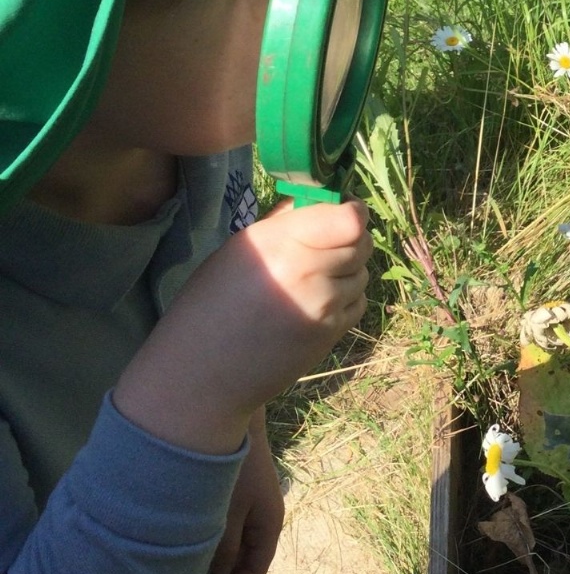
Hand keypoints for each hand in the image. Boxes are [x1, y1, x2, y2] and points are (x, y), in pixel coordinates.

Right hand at [114, 196, 371, 453]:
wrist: (201, 374)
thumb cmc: (209, 304)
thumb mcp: (239, 249)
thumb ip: (284, 222)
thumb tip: (322, 199)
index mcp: (280, 243)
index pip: (349, 219)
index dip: (353, 212)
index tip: (344, 211)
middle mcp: (309, 271)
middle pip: (362, 242)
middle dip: (352, 238)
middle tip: (328, 243)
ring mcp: (325, 306)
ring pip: (363, 272)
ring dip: (348, 270)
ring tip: (313, 278)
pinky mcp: (332, 334)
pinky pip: (358, 302)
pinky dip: (347, 298)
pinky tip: (317, 303)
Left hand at [204, 408, 284, 573]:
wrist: (232, 418)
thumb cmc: (233, 470)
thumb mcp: (226, 513)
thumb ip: (224, 548)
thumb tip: (222, 572)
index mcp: (269, 523)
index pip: (256, 568)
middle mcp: (264, 513)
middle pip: (248, 553)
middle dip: (223, 570)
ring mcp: (253, 497)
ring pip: (237, 535)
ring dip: (217, 547)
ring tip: (189, 552)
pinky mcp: (241, 485)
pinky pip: (231, 517)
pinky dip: (215, 528)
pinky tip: (194, 525)